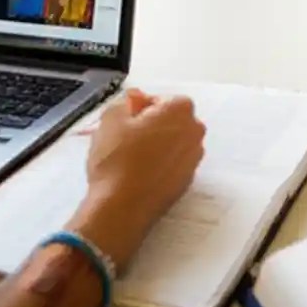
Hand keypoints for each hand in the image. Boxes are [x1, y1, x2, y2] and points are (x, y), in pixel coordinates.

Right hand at [68, 89, 204, 268]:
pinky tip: (139, 172)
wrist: (122, 206)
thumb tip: (135, 99)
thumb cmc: (117, 159)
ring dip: (157, 145)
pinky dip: (160, 164)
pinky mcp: (187, 181)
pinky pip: (174, 164)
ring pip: (174, 143)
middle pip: (173, 121)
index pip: (164, 99)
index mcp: (181, 110)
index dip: (142, 107)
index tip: (127, 118)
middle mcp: (195, 132)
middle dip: (153, 125)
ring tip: (130, 156)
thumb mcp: (111, 118)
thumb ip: (126, 101)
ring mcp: (194, 159)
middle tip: (126, 136)